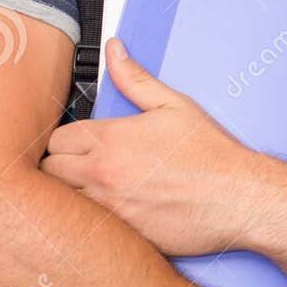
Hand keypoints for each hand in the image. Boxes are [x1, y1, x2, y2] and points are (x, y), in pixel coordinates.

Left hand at [41, 38, 286, 255]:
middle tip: (83, 168)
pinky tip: (113, 212)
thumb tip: (114, 51)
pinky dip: (90, 220)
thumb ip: (135, 79)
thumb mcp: (175, 106)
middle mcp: (102, 173)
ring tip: (98, 191)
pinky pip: (83, 228)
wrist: (238, 197)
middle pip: (48, 171)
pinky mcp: (118, 234)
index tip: (81, 145)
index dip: (67, 141)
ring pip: (60, 202)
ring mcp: (108, 207)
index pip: (57, 139)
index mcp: (111, 139)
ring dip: (71, 195)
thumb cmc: (211, 154)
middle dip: (61, 167)